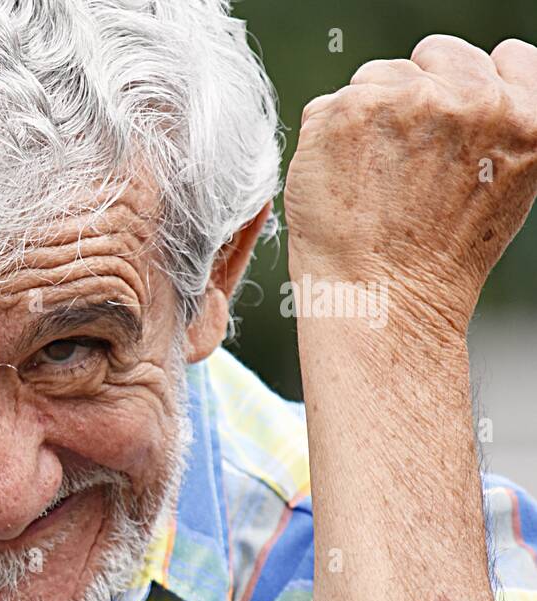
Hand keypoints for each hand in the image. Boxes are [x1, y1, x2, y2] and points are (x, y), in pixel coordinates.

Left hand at [284, 35, 536, 339]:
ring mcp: (410, 100)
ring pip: (378, 76)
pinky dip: (327, 138)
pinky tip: (341, 180)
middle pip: (435, 56)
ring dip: (369, 115)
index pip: (503, 58)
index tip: (448, 135)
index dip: (468, 91)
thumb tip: (462, 91)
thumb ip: (493, 126)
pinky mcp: (350, 112)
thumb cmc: (439, 256)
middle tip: (404, 164)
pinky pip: (329, 104)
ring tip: (373, 178)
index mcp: (528, 114)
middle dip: (418, 96)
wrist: (386, 301)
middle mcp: (475, 98)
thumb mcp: (506, 183)